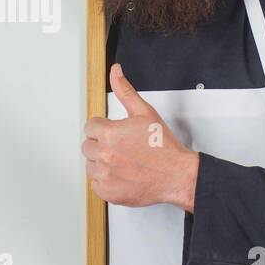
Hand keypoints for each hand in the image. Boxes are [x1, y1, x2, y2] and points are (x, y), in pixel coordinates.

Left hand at [82, 63, 198, 210]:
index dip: (104, 128)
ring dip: (102, 162)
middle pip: (88, 145)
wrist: (176, 174)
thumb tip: (115, 71)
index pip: (90, 126)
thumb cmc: (163, 146)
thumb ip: (125, 91)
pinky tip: (121, 174)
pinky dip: (106, 181)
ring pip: (90, 165)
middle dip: (102, 144)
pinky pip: (95, 184)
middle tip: (122, 148)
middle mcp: (104, 155)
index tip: (117, 134)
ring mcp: (105, 175)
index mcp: (109, 134)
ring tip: (123, 161)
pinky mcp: (108, 192)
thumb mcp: (144, 112)